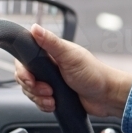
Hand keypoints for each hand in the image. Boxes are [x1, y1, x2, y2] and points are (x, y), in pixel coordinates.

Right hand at [14, 24, 131, 117]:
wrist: (107, 97)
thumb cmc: (94, 73)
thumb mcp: (70, 56)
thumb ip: (51, 42)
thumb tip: (34, 27)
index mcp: (50, 53)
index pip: (24, 60)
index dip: (23, 71)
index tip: (30, 79)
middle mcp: (49, 67)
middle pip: (24, 78)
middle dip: (32, 87)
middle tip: (47, 90)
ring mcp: (51, 82)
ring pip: (31, 91)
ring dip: (39, 98)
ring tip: (53, 98)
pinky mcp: (55, 96)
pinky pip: (39, 102)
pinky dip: (44, 105)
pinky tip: (54, 104)